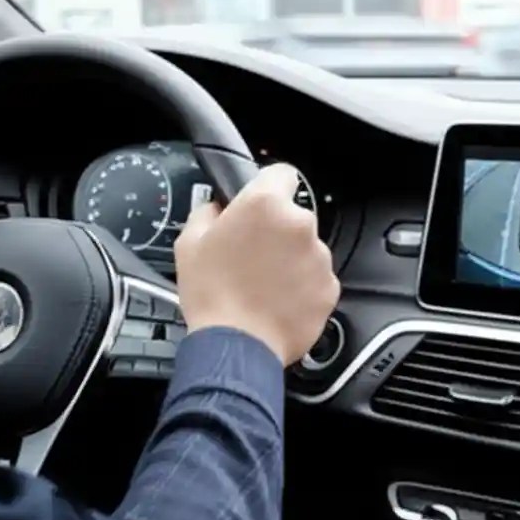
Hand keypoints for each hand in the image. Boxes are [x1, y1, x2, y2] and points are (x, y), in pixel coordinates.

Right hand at [174, 164, 339, 365]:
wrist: (236, 347)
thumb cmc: (213, 297)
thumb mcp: (190, 242)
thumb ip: (208, 211)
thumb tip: (217, 207)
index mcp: (264, 205)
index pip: (281, 173)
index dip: (268, 186)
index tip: (261, 200)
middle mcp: (298, 225)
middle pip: (292, 215)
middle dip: (276, 230)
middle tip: (251, 254)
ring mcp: (318, 257)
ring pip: (305, 248)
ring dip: (289, 259)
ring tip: (261, 283)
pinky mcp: (329, 287)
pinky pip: (316, 277)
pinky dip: (301, 285)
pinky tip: (276, 299)